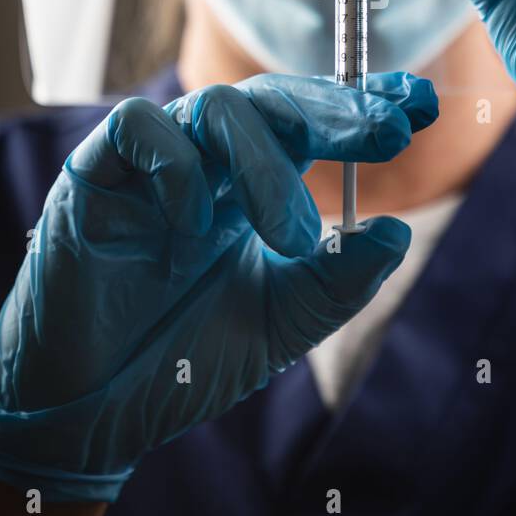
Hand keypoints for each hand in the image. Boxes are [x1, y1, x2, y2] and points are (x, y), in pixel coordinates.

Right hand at [0, 72, 437, 499]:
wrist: (93, 415)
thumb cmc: (182, 363)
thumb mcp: (282, 324)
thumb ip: (339, 280)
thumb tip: (398, 230)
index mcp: (252, 190)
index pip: (313, 124)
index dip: (363, 104)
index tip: (422, 103)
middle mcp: (208, 165)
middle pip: (276, 100)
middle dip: (338, 109)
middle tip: (388, 131)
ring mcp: (152, 167)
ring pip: (217, 108)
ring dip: (267, 164)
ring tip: (293, 235)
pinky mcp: (94, 176)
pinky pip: (138, 128)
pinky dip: (178, 166)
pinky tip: (196, 225)